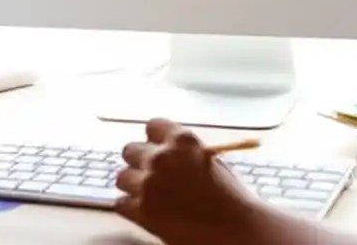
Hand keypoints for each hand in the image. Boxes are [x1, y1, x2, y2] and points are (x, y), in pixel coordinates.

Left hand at [116, 119, 281, 244]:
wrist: (236, 230)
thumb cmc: (230, 197)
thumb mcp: (211, 161)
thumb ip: (186, 152)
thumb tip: (166, 149)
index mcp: (182, 140)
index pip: (152, 126)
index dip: (154, 140)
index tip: (156, 148)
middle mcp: (162, 157)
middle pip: (130, 150)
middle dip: (140, 162)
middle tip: (152, 176)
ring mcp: (148, 184)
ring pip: (122, 177)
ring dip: (133, 186)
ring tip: (150, 196)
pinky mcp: (141, 210)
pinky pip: (120, 203)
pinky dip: (131, 208)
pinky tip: (147, 212)